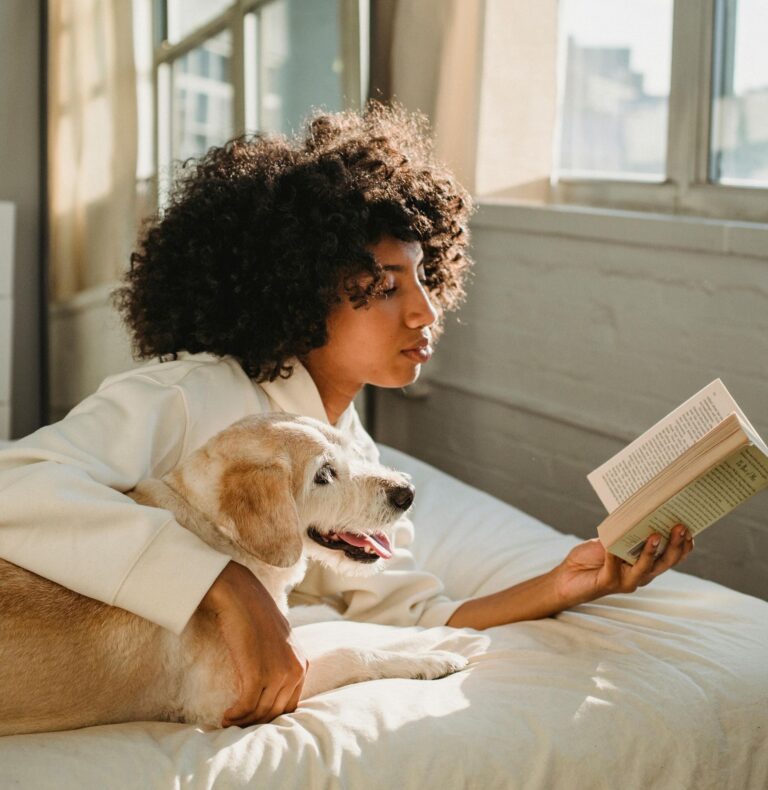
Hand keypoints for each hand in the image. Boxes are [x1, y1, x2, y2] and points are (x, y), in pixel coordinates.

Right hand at [198, 561, 307, 726]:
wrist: (242, 597)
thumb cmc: (256, 616)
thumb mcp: (279, 641)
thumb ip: (281, 663)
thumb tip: (270, 689)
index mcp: (303, 664)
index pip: (291, 705)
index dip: (271, 716)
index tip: (254, 719)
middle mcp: (295, 671)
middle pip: (276, 712)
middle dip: (256, 722)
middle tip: (238, 725)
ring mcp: (278, 674)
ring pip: (260, 712)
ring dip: (243, 721)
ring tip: (228, 721)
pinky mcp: (257, 675)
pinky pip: (246, 707)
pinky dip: (235, 716)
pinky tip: (225, 716)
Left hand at [553, 524, 694, 606]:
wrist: (567, 577)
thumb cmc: (591, 557)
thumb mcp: (611, 540)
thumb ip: (625, 532)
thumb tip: (638, 512)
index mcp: (646, 565)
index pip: (671, 558)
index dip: (683, 547)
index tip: (691, 529)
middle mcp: (640, 576)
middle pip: (664, 563)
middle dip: (674, 545)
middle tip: (680, 527)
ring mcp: (625, 582)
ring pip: (645, 569)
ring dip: (651, 552)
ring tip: (655, 535)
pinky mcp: (608, 583)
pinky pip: (613, 568)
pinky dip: (613, 555)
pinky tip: (612, 544)